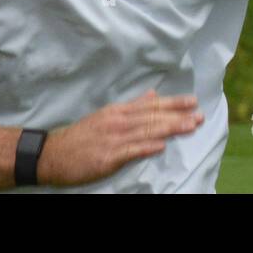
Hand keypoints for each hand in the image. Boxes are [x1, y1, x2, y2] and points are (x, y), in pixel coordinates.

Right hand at [38, 89, 202, 186]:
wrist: (52, 153)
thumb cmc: (82, 136)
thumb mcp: (107, 115)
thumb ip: (132, 107)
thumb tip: (153, 95)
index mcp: (119, 111)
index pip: (152, 105)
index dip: (174, 103)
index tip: (193, 101)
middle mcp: (118, 122)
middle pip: (153, 117)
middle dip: (178, 116)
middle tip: (200, 115)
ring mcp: (113, 139)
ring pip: (146, 131)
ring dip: (170, 128)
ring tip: (189, 126)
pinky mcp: (107, 157)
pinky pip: (129, 151)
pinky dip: (146, 147)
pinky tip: (161, 145)